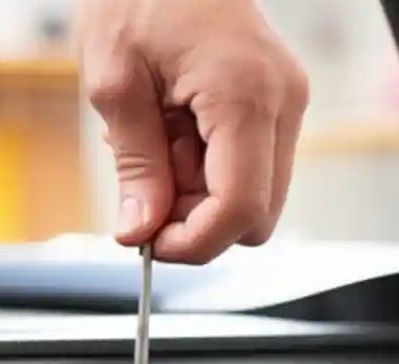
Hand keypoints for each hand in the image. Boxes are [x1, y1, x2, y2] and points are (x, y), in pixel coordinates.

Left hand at [76, 0, 309, 263]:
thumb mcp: (115, 85)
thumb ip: (135, 165)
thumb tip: (139, 230)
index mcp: (244, 95)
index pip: (240, 209)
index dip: (192, 243)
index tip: (146, 243)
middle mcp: (281, 101)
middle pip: (256, 214)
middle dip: (196, 222)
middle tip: (142, 191)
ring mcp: (284, 101)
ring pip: (253, 195)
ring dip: (197, 194)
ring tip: (152, 144)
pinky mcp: (273, 101)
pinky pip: (246, 164)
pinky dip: (205, 170)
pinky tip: (170, 134)